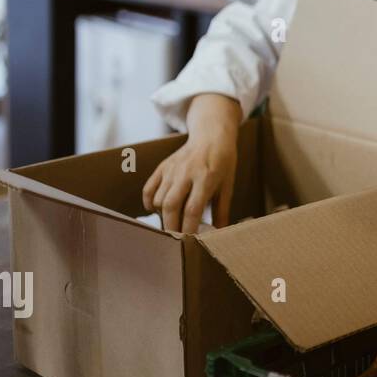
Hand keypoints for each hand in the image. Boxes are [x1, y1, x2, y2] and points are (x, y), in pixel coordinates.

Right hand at [142, 94, 240, 233]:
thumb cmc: (223, 162)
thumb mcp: (228, 185)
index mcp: (206, 177)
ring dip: (163, 216)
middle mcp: (186, 173)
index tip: (190, 241)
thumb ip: (222, 209)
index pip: (193, 209)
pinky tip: (157, 211)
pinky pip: (149, 188)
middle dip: (172, 226)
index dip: (189, 227)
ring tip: (172, 224)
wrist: (211, 135)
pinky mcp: (162, 167)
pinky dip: (149, 202)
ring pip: (160, 199)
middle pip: (172, 205)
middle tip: (176, 239)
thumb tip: (220, 233)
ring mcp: (172, 169)